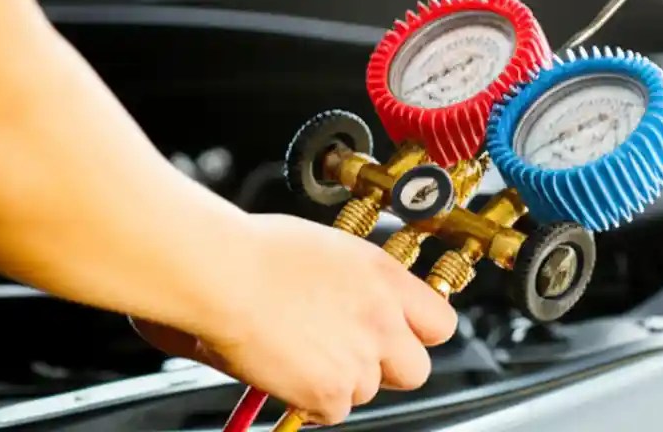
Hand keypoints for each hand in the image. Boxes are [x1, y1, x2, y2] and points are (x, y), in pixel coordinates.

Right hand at [133, 213, 457, 424]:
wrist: (222, 272)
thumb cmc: (255, 251)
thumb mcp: (326, 250)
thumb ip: (354, 282)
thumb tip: (352, 300)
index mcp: (383, 276)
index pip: (440, 322)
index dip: (416, 333)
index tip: (399, 332)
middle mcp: (381, 319)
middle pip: (415, 369)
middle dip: (386, 368)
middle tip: (349, 355)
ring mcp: (359, 358)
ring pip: (367, 391)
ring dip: (339, 382)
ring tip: (300, 354)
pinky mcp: (330, 390)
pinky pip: (332, 411)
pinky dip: (309, 401)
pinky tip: (285, 372)